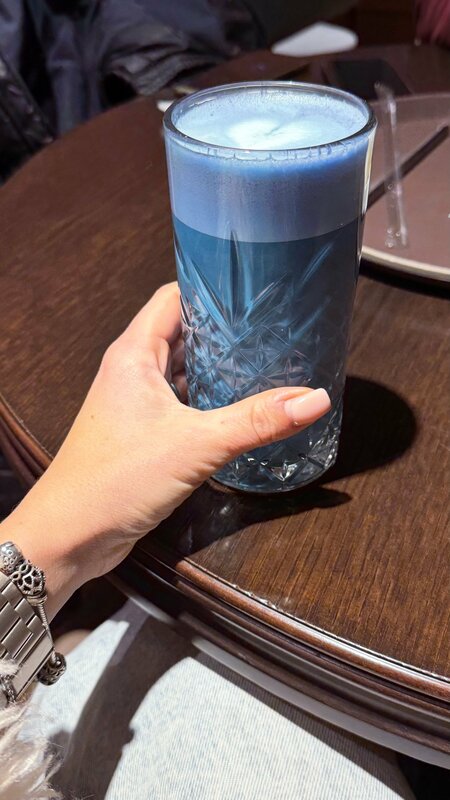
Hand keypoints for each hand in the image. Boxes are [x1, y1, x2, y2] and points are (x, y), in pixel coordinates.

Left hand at [1, 283, 329, 616]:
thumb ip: (256, 421)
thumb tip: (315, 398)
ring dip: (219, 369)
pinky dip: (210, 403)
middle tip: (275, 327)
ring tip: (268, 362)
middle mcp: (133, 371)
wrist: (69, 536)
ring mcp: (137, 403)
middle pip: (184, 333)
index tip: (256, 288)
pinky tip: (241, 409)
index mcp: (135, 354)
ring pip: (185, 372)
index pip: (174, 297)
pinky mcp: (144, 434)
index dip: (212, 287)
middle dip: (226, 330)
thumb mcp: (196, 444)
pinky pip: (183, 405)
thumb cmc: (117, 480)